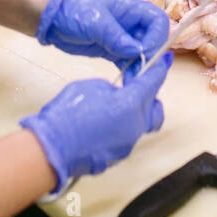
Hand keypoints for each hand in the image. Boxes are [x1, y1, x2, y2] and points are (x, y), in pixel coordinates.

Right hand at [21, 53, 170, 192]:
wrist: (51, 148)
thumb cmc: (68, 114)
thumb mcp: (92, 87)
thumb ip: (112, 89)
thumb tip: (117, 94)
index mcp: (131, 105)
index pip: (153, 81)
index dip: (160, 67)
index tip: (166, 59)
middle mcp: (135, 127)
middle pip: (155, 109)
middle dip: (149, 98)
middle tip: (134, 89)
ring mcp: (126, 145)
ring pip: (139, 126)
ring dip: (131, 115)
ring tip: (111, 109)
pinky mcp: (115, 157)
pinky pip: (124, 139)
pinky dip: (117, 130)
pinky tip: (99, 126)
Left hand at [36, 0, 169, 73]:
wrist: (50, 18)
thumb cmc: (72, 11)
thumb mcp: (94, 21)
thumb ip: (116, 36)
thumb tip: (137, 51)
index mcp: (131, 8)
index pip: (157, 20)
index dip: (157, 37)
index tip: (147, 53)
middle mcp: (131, 22)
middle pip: (153, 39)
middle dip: (151, 57)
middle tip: (143, 74)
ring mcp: (122, 37)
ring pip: (141, 53)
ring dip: (141, 68)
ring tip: (134, 83)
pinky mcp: (113, 50)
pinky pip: (128, 62)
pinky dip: (130, 72)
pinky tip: (127, 83)